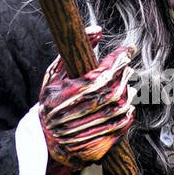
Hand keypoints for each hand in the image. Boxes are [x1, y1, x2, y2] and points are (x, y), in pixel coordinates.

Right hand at [39, 26, 135, 170]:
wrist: (45, 139)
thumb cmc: (51, 102)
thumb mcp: (55, 74)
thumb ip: (73, 51)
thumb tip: (97, 29)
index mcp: (66, 94)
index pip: (102, 73)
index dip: (119, 59)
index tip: (128, 50)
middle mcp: (77, 113)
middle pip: (115, 89)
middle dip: (124, 74)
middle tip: (125, 67)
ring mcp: (88, 131)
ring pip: (121, 106)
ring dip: (127, 92)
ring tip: (123, 84)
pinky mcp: (98, 145)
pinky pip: (123, 125)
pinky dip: (128, 112)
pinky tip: (124, 104)